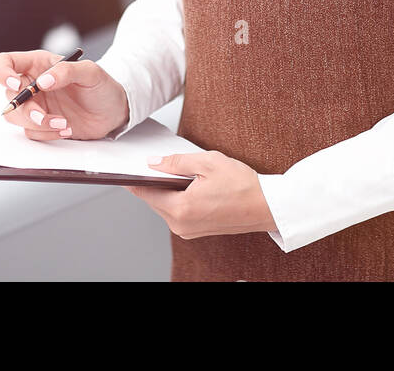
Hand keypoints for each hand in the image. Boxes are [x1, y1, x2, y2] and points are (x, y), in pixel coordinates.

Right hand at [0, 50, 130, 139]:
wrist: (114, 111)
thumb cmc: (102, 85)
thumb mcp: (90, 72)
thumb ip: (66, 71)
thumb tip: (42, 81)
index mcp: (39, 64)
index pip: (6, 62)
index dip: (3, 72)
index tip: (16, 84)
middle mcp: (33, 84)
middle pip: (9, 95)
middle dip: (25, 108)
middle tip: (42, 115)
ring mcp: (36, 105)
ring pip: (16, 116)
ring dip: (36, 123)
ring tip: (62, 123)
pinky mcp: (41, 124)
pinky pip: (31, 132)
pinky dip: (46, 133)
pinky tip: (66, 129)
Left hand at [123, 151, 276, 238]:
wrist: (267, 206)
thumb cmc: (243, 185)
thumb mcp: (208, 163)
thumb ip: (176, 162)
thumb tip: (154, 163)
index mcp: (181, 209)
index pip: (145, 193)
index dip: (135, 178)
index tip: (126, 169)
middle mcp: (181, 225)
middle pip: (154, 200)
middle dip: (155, 181)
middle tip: (161, 162)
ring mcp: (188, 231)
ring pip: (165, 206)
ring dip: (168, 190)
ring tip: (185, 173)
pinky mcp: (196, 231)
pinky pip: (178, 212)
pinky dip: (178, 198)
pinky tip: (191, 185)